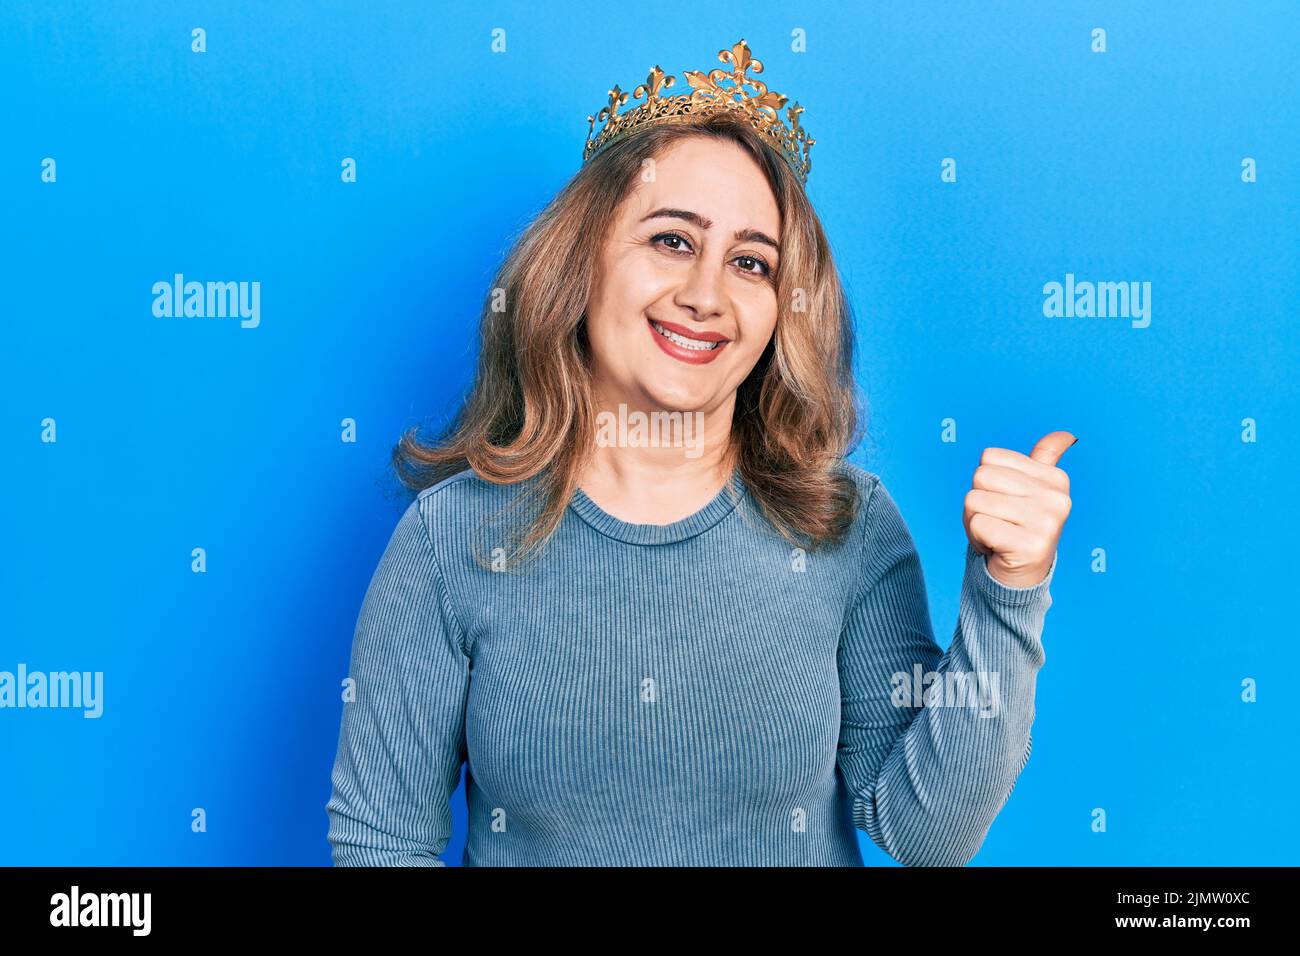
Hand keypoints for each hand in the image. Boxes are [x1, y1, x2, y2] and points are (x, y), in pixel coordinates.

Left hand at [963, 431, 1075, 587]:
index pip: (989, 457)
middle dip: (978, 503)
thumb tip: (1067, 435)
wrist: (1020, 578)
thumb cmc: (1017, 529)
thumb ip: (1045, 460)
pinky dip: (977, 539)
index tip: (1004, 504)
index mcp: (1056, 479)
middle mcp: (1057, 498)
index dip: (986, 482)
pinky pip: (977, 525)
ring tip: (997, 535)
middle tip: (998, 523)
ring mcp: (1047, 522)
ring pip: (974, 500)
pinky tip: (996, 549)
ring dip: (974, 522)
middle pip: (980, 477)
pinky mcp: (1030, 546)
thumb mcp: (1032, 490)